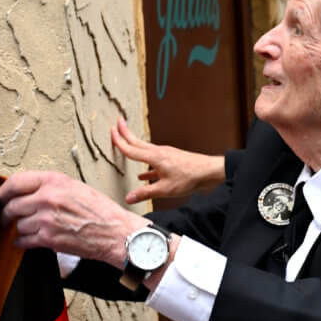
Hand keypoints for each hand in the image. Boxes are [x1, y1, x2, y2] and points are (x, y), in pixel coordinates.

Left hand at [0, 170, 144, 267]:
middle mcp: (48, 198)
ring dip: (19, 228)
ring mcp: (46, 219)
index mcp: (54, 181)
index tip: (1, 196)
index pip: (16, 182)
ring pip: (17, 224)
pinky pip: (23, 240)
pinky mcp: (48, 238)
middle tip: (8, 217)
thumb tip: (25, 191)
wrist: (115, 232)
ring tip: (26, 228)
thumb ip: (50, 186)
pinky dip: (21, 242)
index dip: (4, 191)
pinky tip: (27, 240)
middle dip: (7, 213)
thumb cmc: (99, 210)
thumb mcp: (74, 187)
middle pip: (12, 205)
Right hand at [110, 117, 224, 203]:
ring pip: (145, 149)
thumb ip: (145, 193)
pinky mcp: (171, 159)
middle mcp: (159, 152)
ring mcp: (165, 155)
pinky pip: (153, 160)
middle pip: (137, 142)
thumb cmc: (190, 178)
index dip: (120, 142)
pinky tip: (144, 174)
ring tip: (127, 144)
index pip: (132, 149)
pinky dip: (146, 165)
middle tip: (117, 122)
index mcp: (155, 157)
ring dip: (134, 145)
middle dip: (126, 133)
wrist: (208, 172)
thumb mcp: (165, 189)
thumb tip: (129, 198)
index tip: (111, 132)